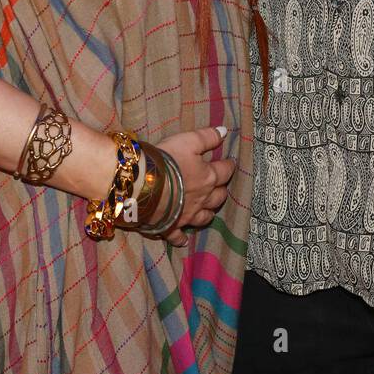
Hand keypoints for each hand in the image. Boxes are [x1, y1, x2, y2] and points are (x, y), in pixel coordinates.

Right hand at [152, 126, 234, 248]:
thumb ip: (207, 137)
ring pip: (204, 217)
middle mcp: (202, 199)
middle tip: (221, 185)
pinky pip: (178, 236)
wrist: (142, 186)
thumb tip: (224, 132)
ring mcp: (187, 215)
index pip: (225, 171)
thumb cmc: (166, 161)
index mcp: (208, 178)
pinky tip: (183, 240)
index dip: (229, 165)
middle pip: (218, 197)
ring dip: (208, 213)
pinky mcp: (171, 226)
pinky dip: (181, 238)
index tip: (230, 162)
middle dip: (221, 190)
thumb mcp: (188, 141)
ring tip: (208, 209)